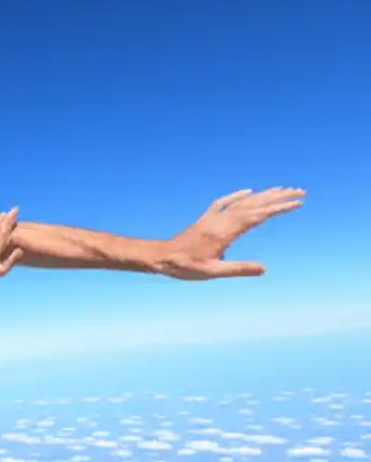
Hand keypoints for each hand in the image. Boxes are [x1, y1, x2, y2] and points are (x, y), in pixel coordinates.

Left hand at [157, 187, 304, 279]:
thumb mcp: (213, 272)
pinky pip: (223, 202)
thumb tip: (264, 268)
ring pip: (242, 201)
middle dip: (278, 197)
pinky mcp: (205, 219)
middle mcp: (221, 220)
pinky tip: (248, 192)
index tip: (297, 203)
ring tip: (282, 189)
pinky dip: (237, 195)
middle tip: (300, 191)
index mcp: (225, 232)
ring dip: (263, 194)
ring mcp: (213, 218)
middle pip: (254, 204)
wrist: (160, 257)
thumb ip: (239, 269)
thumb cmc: (185, 266)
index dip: (279, 208)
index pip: (258, 215)